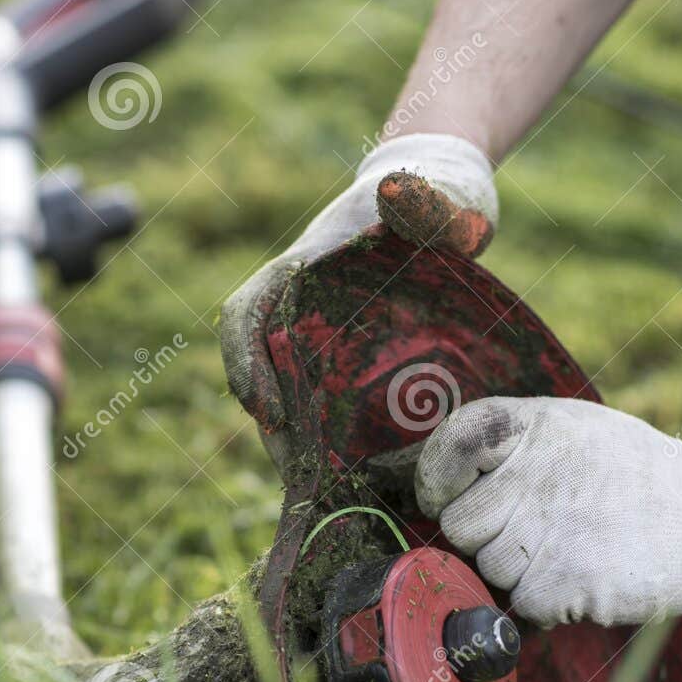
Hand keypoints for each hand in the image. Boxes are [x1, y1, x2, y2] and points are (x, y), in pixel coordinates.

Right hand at [219, 133, 496, 467]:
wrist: (438, 210)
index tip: (267, 412)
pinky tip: (345, 474)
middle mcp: (290, 309)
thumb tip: (406, 194)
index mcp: (295, 272)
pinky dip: (320, 438)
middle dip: (272, 426)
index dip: (244, 365)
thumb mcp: (430, 203)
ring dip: (293, 442)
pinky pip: (312, 403)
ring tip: (317, 487)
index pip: (244, 317)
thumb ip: (425, 203)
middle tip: (298, 475)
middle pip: (258, 372)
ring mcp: (310, 338)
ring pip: (282, 395)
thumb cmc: (427, 203)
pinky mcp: (335, 361)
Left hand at [415, 396, 681, 626]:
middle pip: (459, 523)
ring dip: (520, 570)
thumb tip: (443, 484)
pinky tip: (583, 575)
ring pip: (489, 567)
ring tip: (570, 547)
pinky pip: (520, 603)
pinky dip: (546, 602)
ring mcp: (546, 530)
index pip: (451, 444)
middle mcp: (533, 474)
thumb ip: (510, 445)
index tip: (440, 495)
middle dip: (486, 534)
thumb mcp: (574, 430)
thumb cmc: (632, 477)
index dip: (436, 477)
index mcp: (533, 427)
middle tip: (535, 529)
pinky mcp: (561, 581)